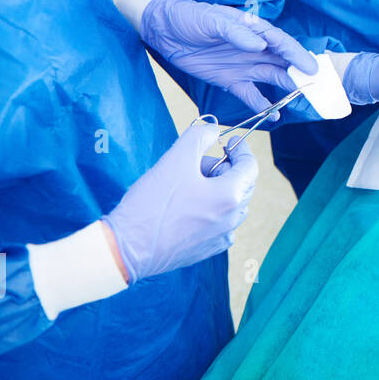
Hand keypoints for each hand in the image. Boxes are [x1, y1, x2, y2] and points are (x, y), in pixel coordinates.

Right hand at [103, 121, 257, 282]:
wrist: (128, 248)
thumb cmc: (152, 203)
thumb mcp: (175, 158)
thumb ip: (198, 136)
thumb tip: (213, 130)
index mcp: (230, 196)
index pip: (250, 166)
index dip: (241, 149)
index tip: (229, 142)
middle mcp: (232, 219)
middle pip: (241, 184)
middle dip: (223, 168)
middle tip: (196, 164)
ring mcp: (221, 237)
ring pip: (230, 203)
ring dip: (217, 189)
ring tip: (187, 186)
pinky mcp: (208, 249)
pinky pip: (220, 223)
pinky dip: (211, 210)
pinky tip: (186, 207)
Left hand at [141, 0, 318, 114]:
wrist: (164, 29)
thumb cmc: (190, 16)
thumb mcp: (212, 20)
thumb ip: (236, 33)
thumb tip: (260, 45)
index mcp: (254, 29)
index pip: (281, 43)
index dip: (298, 55)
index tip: (311, 68)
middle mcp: (255, 48)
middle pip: (283, 62)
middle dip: (299, 75)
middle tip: (314, 89)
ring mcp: (244, 65)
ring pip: (271, 78)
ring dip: (286, 89)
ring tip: (300, 102)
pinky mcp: (230, 80)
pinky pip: (250, 94)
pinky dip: (263, 104)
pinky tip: (275, 115)